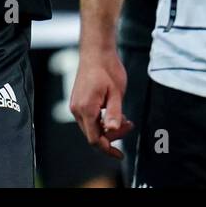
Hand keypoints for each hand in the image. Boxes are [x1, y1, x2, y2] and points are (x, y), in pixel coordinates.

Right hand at [69, 42, 133, 158]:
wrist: (96, 51)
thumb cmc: (107, 69)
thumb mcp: (117, 93)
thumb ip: (114, 114)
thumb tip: (112, 131)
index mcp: (87, 109)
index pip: (95, 139)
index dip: (108, 149)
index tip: (120, 155)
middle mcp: (77, 109)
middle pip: (93, 135)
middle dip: (112, 135)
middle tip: (129, 124)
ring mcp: (76, 105)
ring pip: (91, 127)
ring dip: (107, 127)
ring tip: (124, 118)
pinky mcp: (78, 101)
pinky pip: (89, 118)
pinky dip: (101, 120)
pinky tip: (113, 112)